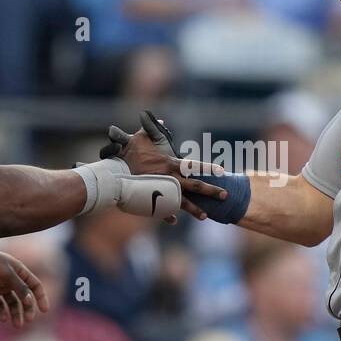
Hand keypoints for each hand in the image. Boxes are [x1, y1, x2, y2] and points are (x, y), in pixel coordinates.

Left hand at [0, 245, 48, 327]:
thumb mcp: (7, 275)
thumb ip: (20, 288)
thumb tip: (31, 301)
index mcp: (19, 271)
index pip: (35, 285)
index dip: (41, 297)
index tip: (44, 311)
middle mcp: (11, 279)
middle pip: (24, 297)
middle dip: (27, 309)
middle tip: (28, 320)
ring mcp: (0, 286)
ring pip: (12, 303)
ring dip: (16, 314)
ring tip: (17, 325)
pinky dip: (2, 312)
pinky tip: (3, 319)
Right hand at [105, 111, 227, 221]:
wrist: (115, 173)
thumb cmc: (127, 153)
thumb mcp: (140, 137)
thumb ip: (153, 129)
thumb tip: (161, 120)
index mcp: (169, 164)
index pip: (193, 166)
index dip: (208, 168)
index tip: (221, 171)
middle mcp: (169, 179)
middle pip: (195, 186)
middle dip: (211, 191)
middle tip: (225, 195)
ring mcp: (162, 192)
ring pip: (183, 202)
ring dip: (195, 209)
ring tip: (206, 217)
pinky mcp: (151, 201)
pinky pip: (162, 210)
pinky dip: (167, 215)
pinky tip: (173, 220)